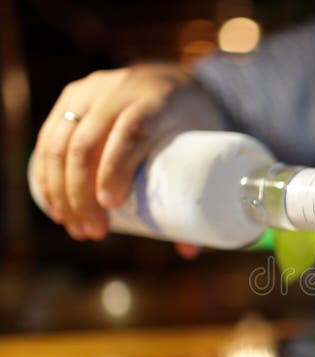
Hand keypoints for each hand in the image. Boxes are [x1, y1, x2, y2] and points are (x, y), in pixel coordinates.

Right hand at [32, 63, 224, 240]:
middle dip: (83, 193)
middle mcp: (123, 89)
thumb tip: (188, 252)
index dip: (116, 167)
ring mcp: (93, 89)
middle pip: (90, 141)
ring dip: (62, 190)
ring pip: (63, 140)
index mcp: (160, 99)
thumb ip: (197, 196)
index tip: (110, 205)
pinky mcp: (74, 96)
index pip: (132, 131)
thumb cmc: (195, 125)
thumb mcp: (204, 150)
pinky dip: (47, 174)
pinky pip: (51, 136)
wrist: (176, 83)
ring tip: (76, 227)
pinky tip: (54, 204)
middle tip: (94, 232)